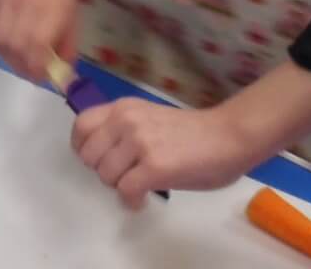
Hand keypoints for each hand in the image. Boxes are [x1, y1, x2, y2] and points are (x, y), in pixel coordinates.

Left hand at [72, 96, 263, 209]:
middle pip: (89, 155)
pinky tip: (144, 199)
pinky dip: (132, 201)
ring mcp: (140, 143)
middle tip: (122, 176)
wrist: (228, 136)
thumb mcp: (149, 118)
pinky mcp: (154, 166)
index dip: (84, 148)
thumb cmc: (194, 132)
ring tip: (138, 187)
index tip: (97, 160)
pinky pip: (126, 191)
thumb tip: (105, 152)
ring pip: (106, 175)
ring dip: (119, 187)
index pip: (82, 125)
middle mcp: (126, 121)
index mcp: (124, 108)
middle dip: (102, 171)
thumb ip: (125, 129)